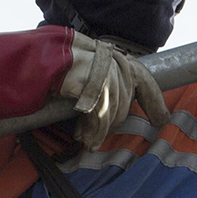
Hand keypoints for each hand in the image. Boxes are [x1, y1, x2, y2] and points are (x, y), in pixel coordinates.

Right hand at [58, 32, 168, 148]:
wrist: (34, 59)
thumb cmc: (57, 71)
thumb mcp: (87, 77)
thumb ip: (104, 87)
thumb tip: (119, 113)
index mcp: (114, 56)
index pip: (143, 78)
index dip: (154, 100)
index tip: (161, 119)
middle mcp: (112, 59)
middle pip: (127, 97)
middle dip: (116, 119)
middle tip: (99, 134)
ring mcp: (103, 67)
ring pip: (115, 106)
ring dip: (103, 128)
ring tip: (90, 140)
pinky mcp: (93, 79)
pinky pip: (100, 112)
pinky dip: (95, 129)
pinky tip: (88, 139)